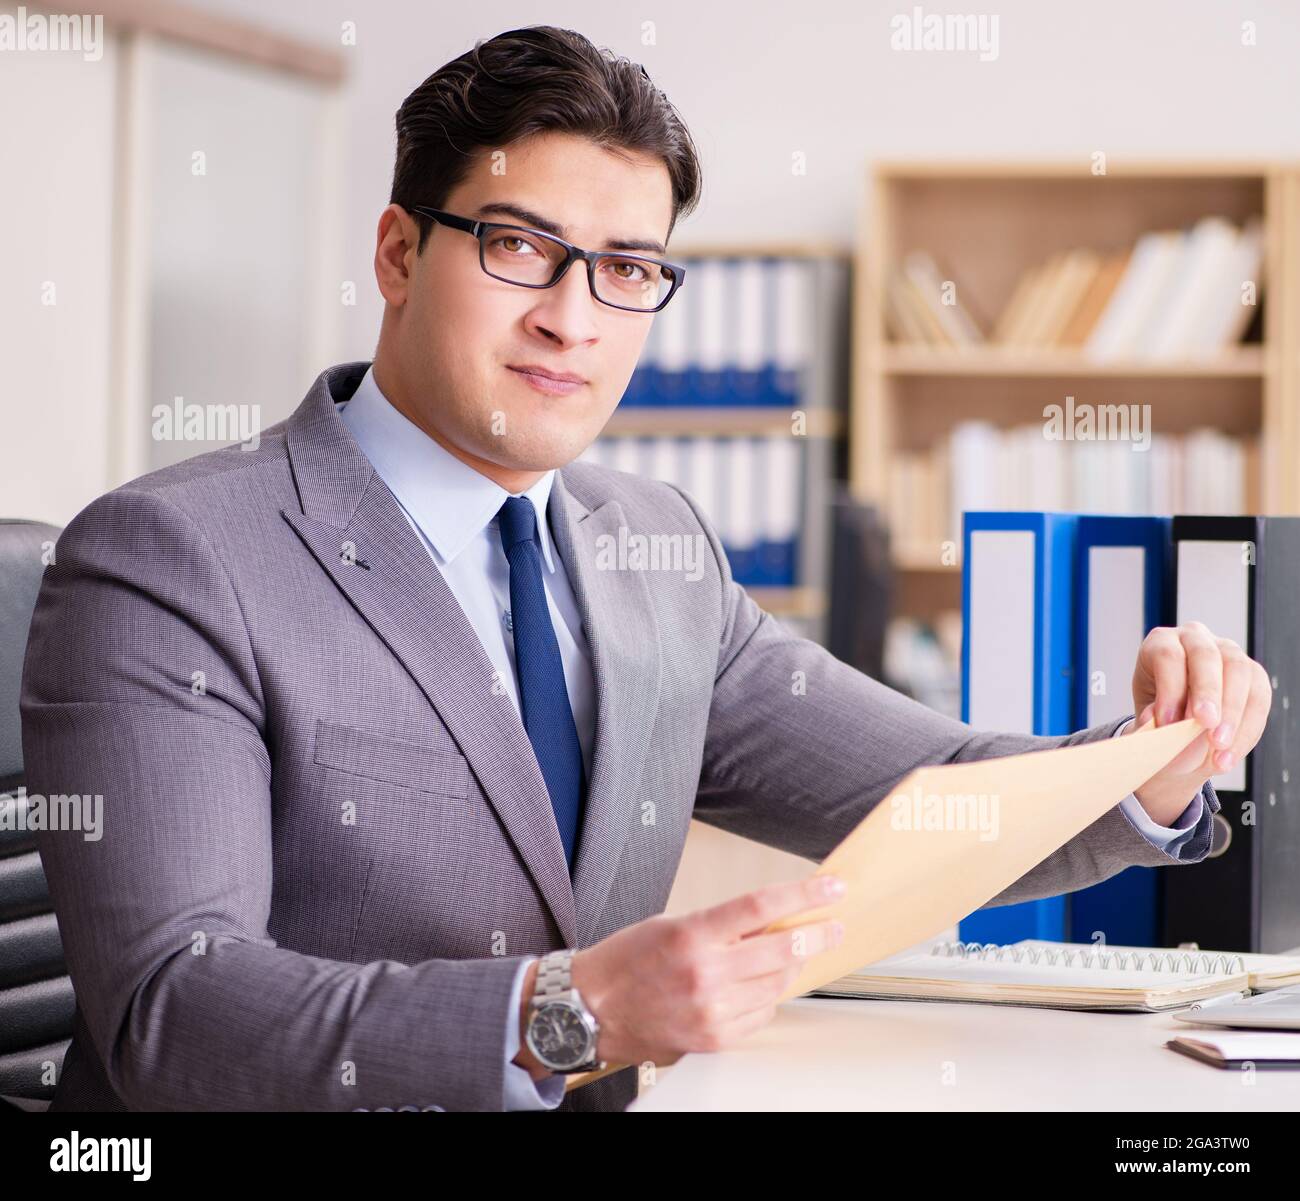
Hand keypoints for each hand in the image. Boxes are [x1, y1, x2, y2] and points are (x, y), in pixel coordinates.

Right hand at [547, 876, 845, 1069]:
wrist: (589, 1009)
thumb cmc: (624, 962)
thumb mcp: (670, 924)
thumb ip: (720, 924)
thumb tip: (769, 919)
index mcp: (691, 935)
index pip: (761, 907)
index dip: (803, 895)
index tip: (830, 888)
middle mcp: (705, 973)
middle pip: (781, 949)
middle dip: (816, 935)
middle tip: (833, 926)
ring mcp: (711, 1010)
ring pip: (776, 984)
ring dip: (793, 965)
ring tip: (795, 952)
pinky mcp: (713, 1038)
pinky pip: (761, 1014)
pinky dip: (769, 997)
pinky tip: (764, 984)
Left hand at [1124, 620, 1271, 823]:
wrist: (1177, 726)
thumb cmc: (1158, 714)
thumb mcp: (1146, 716)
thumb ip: (1149, 718)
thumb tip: (1153, 721)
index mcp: (1161, 642)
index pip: (1168, 657)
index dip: (1170, 689)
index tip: (1167, 722)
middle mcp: (1196, 640)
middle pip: (1206, 657)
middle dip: (1208, 693)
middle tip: (1205, 725)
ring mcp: (1229, 652)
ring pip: (1239, 672)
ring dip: (1233, 712)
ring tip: (1219, 745)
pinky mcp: (1253, 674)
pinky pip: (1258, 697)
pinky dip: (1246, 728)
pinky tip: (1231, 752)